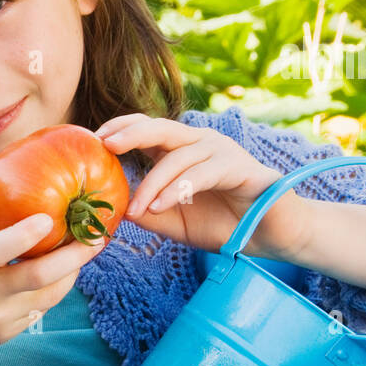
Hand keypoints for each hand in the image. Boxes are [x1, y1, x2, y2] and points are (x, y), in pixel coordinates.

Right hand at [0, 189, 108, 363]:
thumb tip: (11, 173)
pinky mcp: (5, 333)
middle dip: (74, 256)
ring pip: (48, 296)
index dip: (26, 235)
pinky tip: (60, 274)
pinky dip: (53, 290)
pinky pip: (39, 310)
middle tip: (98, 237)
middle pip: (38, 276)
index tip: (51, 218)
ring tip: (85, 252)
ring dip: (71, 273)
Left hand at [95, 114, 311, 258]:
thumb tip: (113, 208)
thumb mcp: (173, 222)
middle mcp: (200, 142)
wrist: (271, 237)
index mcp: (181, 150)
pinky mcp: (240, 166)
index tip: (93, 140)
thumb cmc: (222, 224)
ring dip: (152, 184)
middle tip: (105, 145)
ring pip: (177, 156)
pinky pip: (201, 173)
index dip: (120, 128)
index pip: (146, 128)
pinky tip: (160, 206)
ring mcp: (221, 150)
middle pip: (160, 128)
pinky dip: (177, 189)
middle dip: (130, 133)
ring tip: (136, 209)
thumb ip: (146, 212)